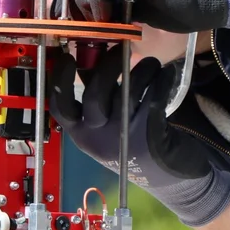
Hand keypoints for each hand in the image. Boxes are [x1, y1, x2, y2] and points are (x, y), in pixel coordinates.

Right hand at [48, 51, 229, 227]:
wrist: (169, 181)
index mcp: (81, 135)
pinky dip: (163, 81)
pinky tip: (168, 73)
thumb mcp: (106, 133)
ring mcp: (123, 136)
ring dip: (142, 70)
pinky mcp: (150, 133)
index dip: (60, 81)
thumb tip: (93, 60)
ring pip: (128, 91)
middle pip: (95, 95)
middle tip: (120, 49)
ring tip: (151, 63)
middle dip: (108, 66)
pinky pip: (154, 97)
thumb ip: (97, 103)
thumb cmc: (134, 150)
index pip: (61, 108)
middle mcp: (97, 137)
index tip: (67, 58)